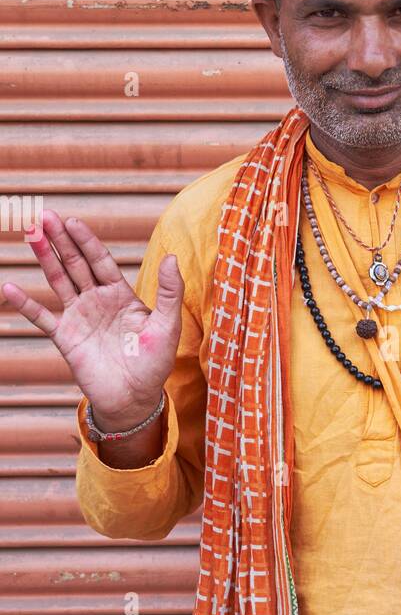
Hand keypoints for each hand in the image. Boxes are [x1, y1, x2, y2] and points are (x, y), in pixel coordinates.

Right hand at [2, 210, 183, 430]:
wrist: (134, 398)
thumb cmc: (153, 363)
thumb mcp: (167, 325)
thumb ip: (170, 292)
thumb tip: (171, 257)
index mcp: (120, 294)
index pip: (100, 261)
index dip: (87, 241)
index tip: (73, 222)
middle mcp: (97, 301)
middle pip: (76, 264)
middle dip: (62, 240)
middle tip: (45, 216)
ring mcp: (79, 317)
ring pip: (59, 281)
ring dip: (46, 258)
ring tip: (32, 234)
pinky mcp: (66, 337)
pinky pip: (42, 318)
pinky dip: (26, 304)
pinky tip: (9, 288)